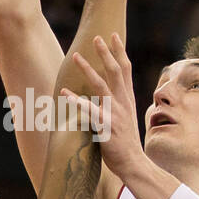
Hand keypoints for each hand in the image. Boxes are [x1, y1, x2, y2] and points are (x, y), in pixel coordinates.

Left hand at [60, 33, 143, 174]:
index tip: (113, 35)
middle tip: (96, 37)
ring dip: (88, 70)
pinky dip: (76, 101)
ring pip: (101, 86)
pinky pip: (89, 111)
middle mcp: (123, 103)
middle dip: (106, 53)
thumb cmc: (126, 142)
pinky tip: (65, 93)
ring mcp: (115, 114)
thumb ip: (117, 104)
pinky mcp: (106, 127)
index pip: (126, 70)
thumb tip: (106, 93)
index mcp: (128, 99)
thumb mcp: (125, 118)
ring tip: (75, 56)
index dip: (120, 52)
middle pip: (115, 72)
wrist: (134, 163)